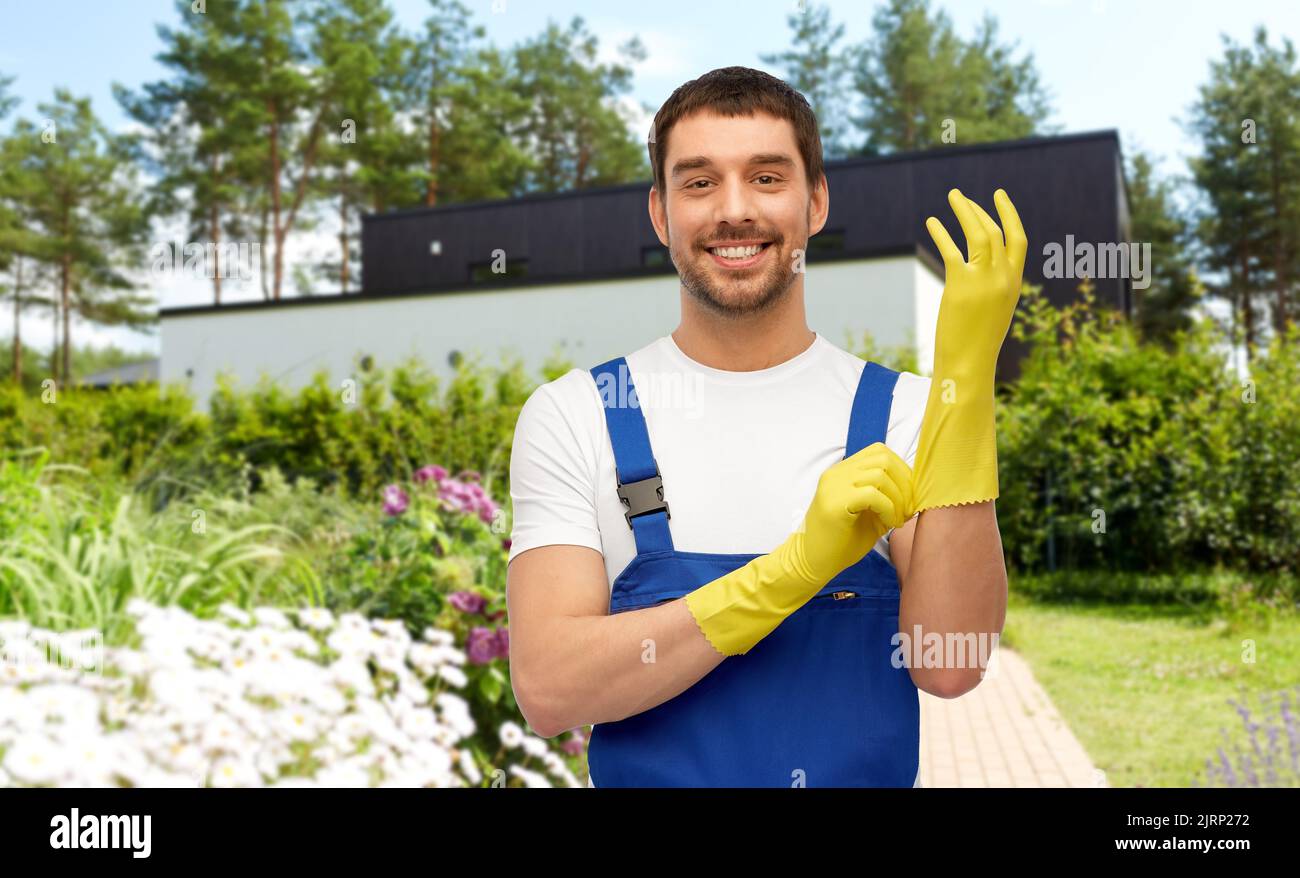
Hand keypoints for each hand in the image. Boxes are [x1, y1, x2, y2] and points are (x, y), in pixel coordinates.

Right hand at [787, 442, 913, 585]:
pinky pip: (873, 495)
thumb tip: (915, 492)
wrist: (811, 563)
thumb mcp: (868, 514)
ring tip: (898, 519)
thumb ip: (886, 498)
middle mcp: (836, 473)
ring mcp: (833, 485)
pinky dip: (888, 508)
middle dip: (905, 483)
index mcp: (842, 472)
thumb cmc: (840, 542)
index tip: (909, 497)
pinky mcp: (834, 503)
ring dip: (898, 498)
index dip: (901, 471)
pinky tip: (887, 524)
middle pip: (883, 458)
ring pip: (880, 474)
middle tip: (908, 509)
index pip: (880, 452)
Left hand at [925, 188, 1027, 374]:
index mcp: (1014, 283)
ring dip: (965, 211)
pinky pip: (952, 250)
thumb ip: (990, 287)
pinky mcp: (962, 285)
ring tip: (952, 197)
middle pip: (996, 232)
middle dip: (978, 210)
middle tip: (961, 197)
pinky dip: (941, 233)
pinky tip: (931, 223)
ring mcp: (985, 281)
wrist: (969, 364)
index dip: (1009, 215)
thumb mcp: (991, 311)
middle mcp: (1004, 278)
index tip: (999, 196)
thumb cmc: (976, 343)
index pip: (1018, 240)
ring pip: (979, 233)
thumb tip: (974, 271)